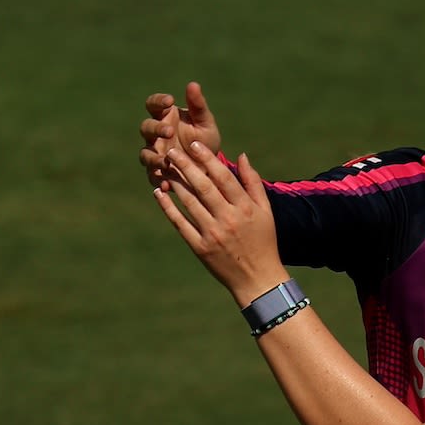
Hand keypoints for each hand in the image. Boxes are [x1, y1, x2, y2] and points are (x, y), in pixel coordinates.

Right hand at [139, 82, 221, 187]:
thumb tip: (193, 84)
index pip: (153, 104)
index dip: (158, 101)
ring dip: (153, 157)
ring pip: (145, 154)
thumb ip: (198, 106)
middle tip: (169, 131)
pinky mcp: (159, 174)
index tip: (170, 100)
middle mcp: (156, 135)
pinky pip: (152, 176)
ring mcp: (155, 154)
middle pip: (146, 128)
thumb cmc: (206, 141)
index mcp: (164, 117)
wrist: (212, 170)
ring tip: (166, 162)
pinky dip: (157, 180)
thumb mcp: (206, 124)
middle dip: (156, 129)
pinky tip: (166, 184)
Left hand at [154, 143, 286, 305]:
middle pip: (202, 186)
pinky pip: (181, 224)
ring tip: (164, 168)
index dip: (207, 158)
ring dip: (174, 183)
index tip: (193, 144)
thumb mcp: (265, 212)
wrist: (258, 281)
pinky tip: (159, 194)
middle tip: (170, 150)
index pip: (223, 176)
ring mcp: (213, 234)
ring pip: (189, 202)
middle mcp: (228, 219)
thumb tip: (241, 155)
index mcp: (244, 208)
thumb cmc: (263, 243)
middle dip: (185, 165)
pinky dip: (168, 208)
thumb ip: (253, 183)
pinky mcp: (201, 248)